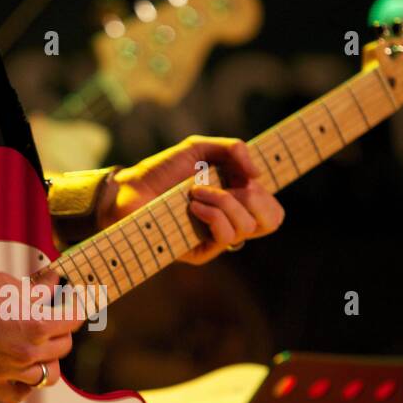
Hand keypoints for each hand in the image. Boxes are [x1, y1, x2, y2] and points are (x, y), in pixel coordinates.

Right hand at [0, 268, 85, 402]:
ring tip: (41, 350)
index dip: (74, 310)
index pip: (73, 321)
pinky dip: (24, 388)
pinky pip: (16, 396)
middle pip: (62, 348)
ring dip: (48, 362)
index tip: (71, 307)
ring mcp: (9, 370)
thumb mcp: (8, 284)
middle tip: (53, 322)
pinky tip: (23, 376)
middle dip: (61, 332)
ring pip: (47, 377)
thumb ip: (36, 291)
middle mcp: (27, 352)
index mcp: (36, 325)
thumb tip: (51, 285)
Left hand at [104, 135, 283, 263]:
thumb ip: (233, 150)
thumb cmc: (162, 171)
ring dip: (225, 201)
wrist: (130, 190)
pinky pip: (226, 237)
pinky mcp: (201, 253)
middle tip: (230, 185)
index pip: (272, 209)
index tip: (247, 178)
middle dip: (254, 196)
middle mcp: (230, 222)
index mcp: (235, 201)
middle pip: (270, 221)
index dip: (267, 193)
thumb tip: (258, 173)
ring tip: (196, 192)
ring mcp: (216, 239)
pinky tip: (193, 205)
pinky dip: (214, 214)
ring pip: (246, 226)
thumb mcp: (199, 149)